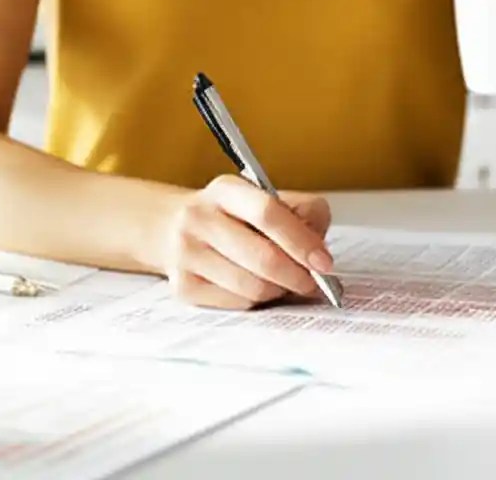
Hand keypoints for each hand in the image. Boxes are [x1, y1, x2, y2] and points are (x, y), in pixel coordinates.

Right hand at [158, 176, 334, 309]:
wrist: (171, 228)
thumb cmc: (233, 216)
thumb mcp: (267, 198)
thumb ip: (303, 212)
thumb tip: (318, 248)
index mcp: (226, 190)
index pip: (268, 213)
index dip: (301, 241)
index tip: (324, 263)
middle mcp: (199, 218)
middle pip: (263, 258)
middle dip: (298, 276)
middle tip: (314, 282)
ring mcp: (186, 254)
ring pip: (252, 287)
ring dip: (279, 290)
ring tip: (286, 282)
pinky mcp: (183, 287)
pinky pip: (238, 304)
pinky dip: (257, 300)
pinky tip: (258, 286)